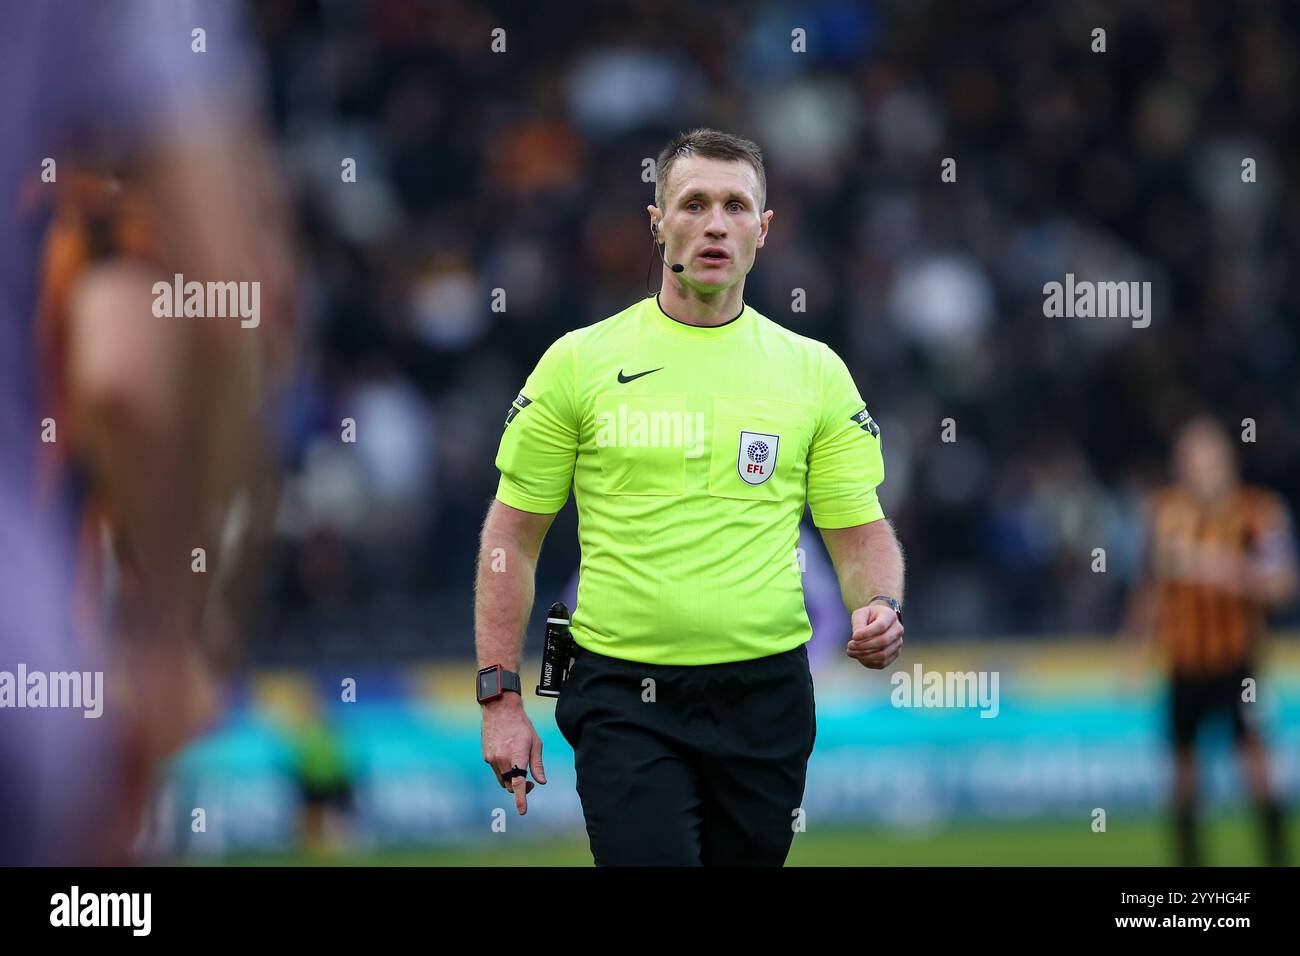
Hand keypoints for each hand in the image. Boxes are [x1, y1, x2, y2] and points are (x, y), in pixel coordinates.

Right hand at [481, 695, 545, 814]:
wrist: (500, 710)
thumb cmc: (522, 725)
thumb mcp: (535, 742)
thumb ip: (537, 764)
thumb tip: (541, 781)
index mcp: (517, 756)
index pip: (518, 783)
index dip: (521, 799)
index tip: (522, 811)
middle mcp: (502, 760)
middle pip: (510, 785)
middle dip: (520, 788)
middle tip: (530, 783)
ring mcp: (492, 759)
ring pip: (502, 780)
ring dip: (511, 780)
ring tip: (520, 768)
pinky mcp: (486, 757)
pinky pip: (496, 771)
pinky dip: (504, 770)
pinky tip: (509, 756)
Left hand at [847, 602, 903, 668]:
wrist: (876, 621)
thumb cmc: (867, 617)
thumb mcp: (860, 614)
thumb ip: (858, 624)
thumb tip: (857, 638)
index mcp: (890, 616)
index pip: (881, 626)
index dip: (867, 633)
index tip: (853, 637)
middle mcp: (898, 630)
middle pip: (883, 641)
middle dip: (864, 646)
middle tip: (849, 645)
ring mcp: (898, 643)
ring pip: (883, 655)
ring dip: (864, 656)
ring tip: (851, 652)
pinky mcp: (894, 654)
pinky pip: (882, 663)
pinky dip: (868, 662)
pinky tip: (858, 657)